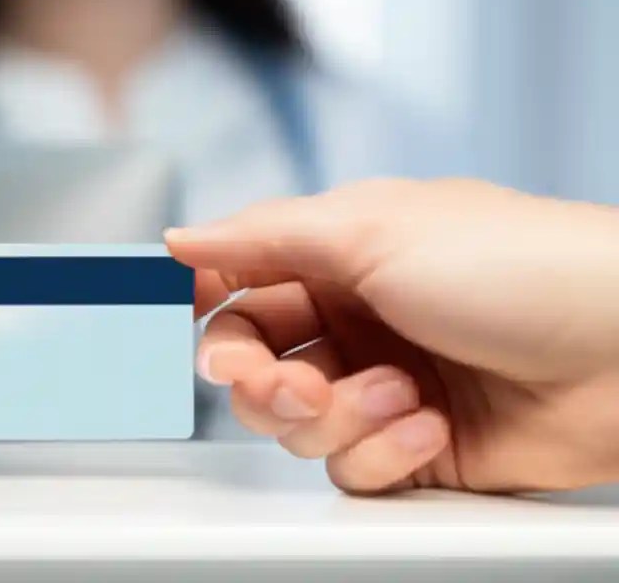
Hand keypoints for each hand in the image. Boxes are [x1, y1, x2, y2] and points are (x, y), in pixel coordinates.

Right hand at [166, 178, 618, 493]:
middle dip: (263, 381)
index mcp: (339, 257)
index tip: (190, 326)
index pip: (239, 286)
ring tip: (402, 392)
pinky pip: (350, 468)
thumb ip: (261, 237)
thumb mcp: (373, 228)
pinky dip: (383, 452)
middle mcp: (355, 322)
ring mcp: (382, 386)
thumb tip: (178, 239)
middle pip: (254, 366)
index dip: (208, 309)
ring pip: (295, 426)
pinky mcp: (414, 447)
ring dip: (338, 415)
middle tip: (289, 383)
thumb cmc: (518, 266)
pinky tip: (430, 426)